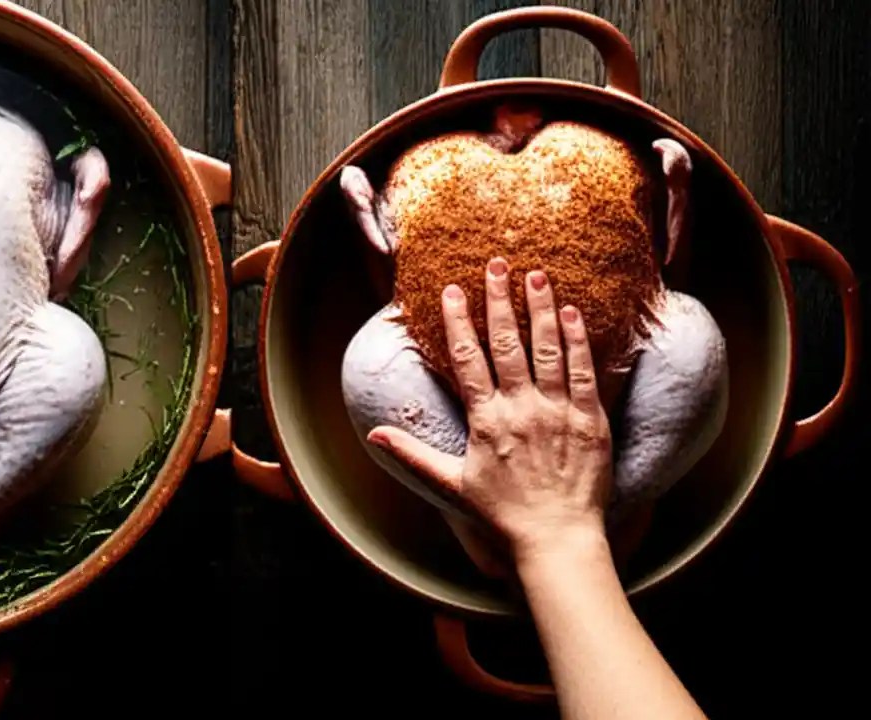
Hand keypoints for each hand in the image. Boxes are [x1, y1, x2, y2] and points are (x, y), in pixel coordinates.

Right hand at [368, 257, 612, 562]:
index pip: (468, 359)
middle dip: (499, 300)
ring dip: (540, 309)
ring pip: (547, 349)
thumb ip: (412, 454)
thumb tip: (373, 435)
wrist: (556, 538)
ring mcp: (557, 412)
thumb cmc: (502, 513)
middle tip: (496, 263)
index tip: (452, 290)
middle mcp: (521, 409)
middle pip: (506, 343)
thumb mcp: (450, 484)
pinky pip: (583, 372)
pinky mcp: (590, 421)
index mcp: (486, 420)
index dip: (459, 322)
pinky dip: (578, 341)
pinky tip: (571, 313)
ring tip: (536, 274)